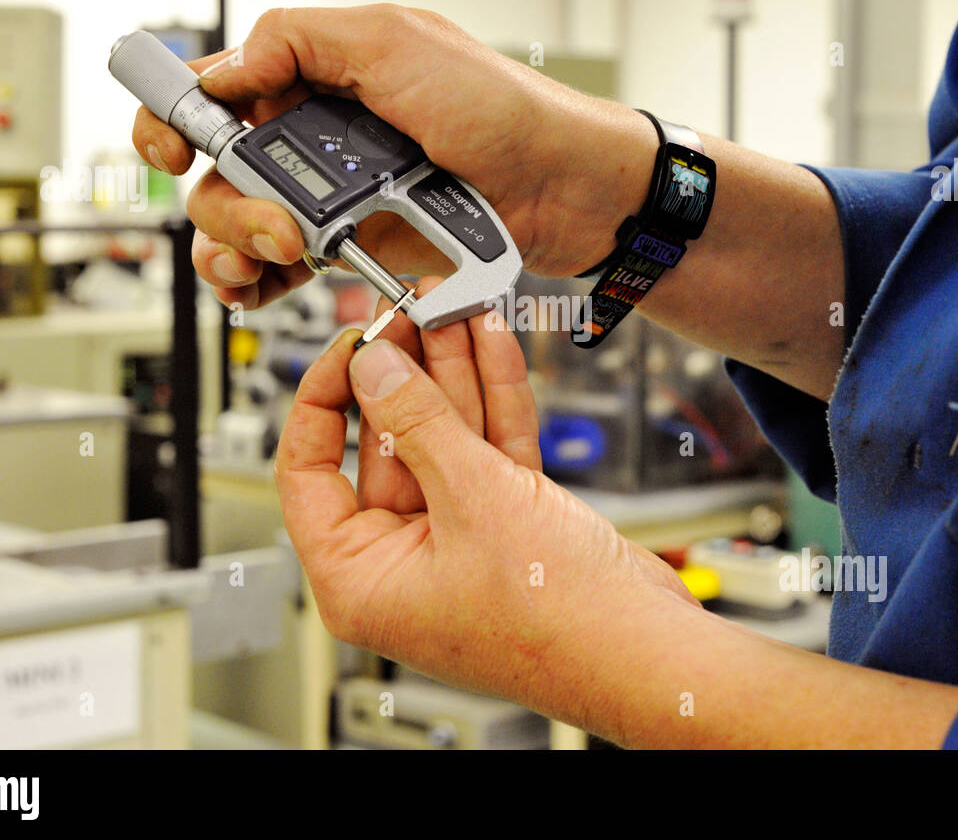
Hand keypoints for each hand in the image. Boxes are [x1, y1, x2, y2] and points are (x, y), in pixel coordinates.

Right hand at [131, 5, 657, 309]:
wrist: (562, 189)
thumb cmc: (503, 109)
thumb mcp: (398, 42)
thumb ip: (300, 42)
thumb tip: (224, 68)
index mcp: (315, 74)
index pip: (214, 90)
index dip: (174, 117)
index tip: (168, 147)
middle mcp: (314, 137)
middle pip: (217, 173)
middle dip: (225, 204)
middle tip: (277, 225)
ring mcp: (331, 197)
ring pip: (239, 227)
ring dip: (230, 248)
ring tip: (266, 261)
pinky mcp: (352, 248)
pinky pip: (280, 269)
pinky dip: (255, 282)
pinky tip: (261, 287)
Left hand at [273, 279, 696, 709]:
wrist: (649, 650)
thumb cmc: (559, 623)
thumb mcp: (472, 501)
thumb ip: (418, 423)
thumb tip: (375, 368)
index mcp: (361, 578)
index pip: (309, 470)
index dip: (324, 398)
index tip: (348, 347)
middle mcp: (403, 560)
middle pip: (384, 442)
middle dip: (404, 371)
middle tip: (409, 310)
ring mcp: (457, 538)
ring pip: (442, 436)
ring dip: (451, 372)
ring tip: (450, 307)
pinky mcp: (507, 521)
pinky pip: (486, 448)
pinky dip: (492, 398)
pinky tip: (490, 342)